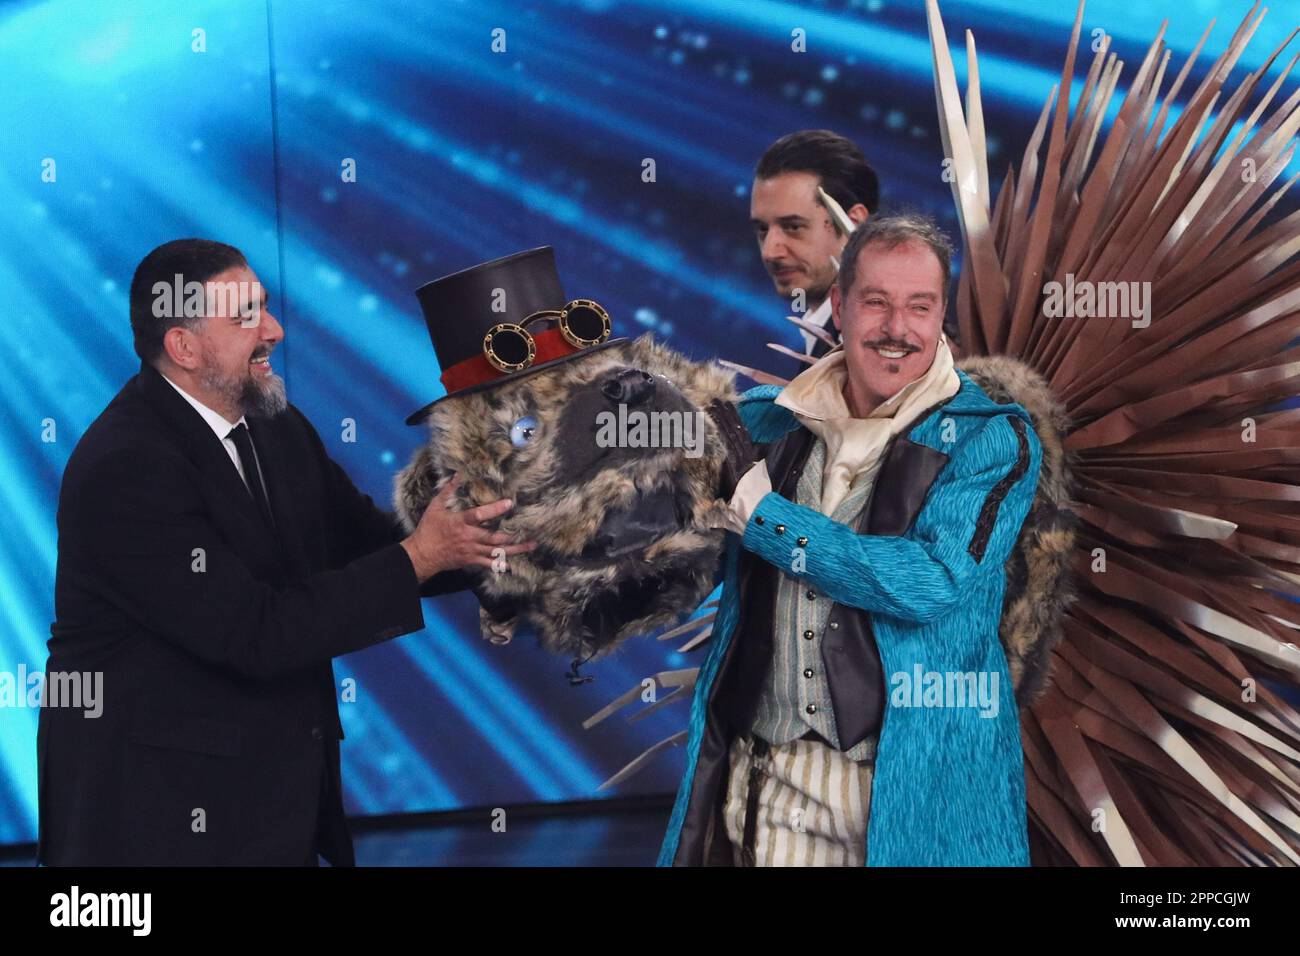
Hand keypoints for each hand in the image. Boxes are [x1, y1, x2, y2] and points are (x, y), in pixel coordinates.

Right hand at [400, 474, 536, 581]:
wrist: (422, 554)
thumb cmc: (429, 528)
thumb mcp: (436, 507)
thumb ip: (448, 491)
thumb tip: (458, 474)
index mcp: (461, 522)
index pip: (480, 515)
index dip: (495, 509)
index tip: (509, 503)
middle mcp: (469, 537)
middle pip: (494, 537)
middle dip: (513, 535)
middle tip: (531, 532)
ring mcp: (471, 550)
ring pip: (496, 550)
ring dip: (515, 549)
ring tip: (531, 545)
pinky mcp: (471, 560)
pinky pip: (488, 563)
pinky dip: (500, 564)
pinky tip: (513, 563)